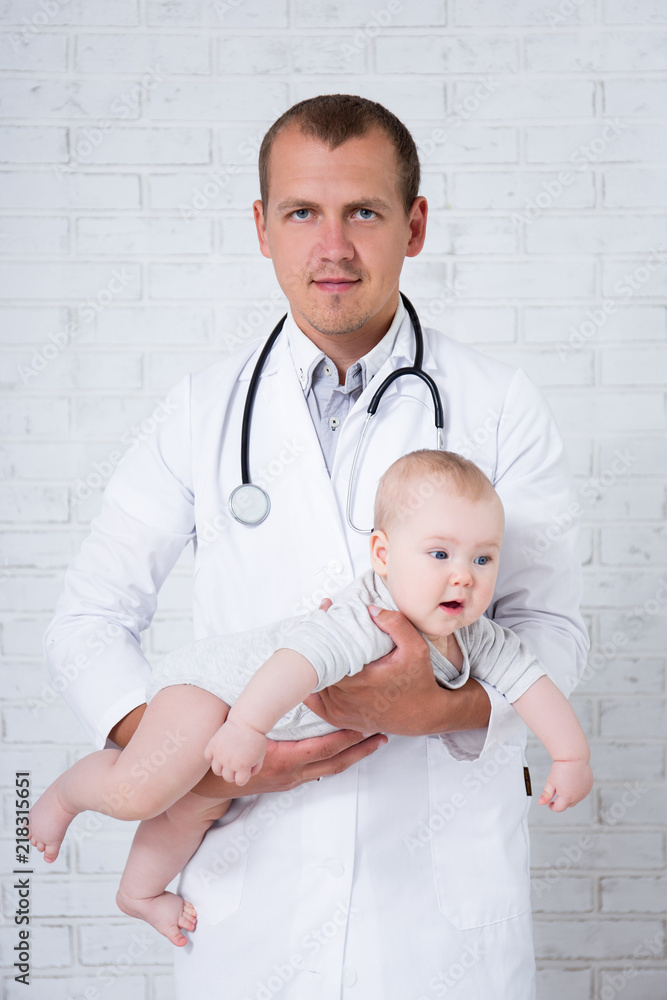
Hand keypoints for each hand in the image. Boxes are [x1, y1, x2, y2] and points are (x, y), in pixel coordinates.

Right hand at [192, 729, 387, 798]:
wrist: (206, 789)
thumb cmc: (222, 754)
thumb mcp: (238, 731)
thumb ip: (259, 712)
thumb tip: (277, 682)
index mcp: (282, 759)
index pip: (324, 748)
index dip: (347, 737)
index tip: (365, 724)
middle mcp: (290, 773)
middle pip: (335, 761)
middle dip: (361, 748)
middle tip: (383, 734)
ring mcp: (290, 780)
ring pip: (330, 768)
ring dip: (354, 755)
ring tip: (375, 742)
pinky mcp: (288, 781)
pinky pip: (318, 771)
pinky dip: (336, 759)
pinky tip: (347, 750)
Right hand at [204, 718, 267, 786]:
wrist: (248, 721)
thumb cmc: (256, 739)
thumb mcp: (260, 756)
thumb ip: (254, 769)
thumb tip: (245, 775)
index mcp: (243, 767)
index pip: (240, 782)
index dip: (244, 777)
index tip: (246, 769)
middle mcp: (230, 763)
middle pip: (227, 777)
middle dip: (234, 773)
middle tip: (237, 763)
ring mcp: (220, 754)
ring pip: (216, 770)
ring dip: (222, 767)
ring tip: (228, 759)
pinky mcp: (213, 745)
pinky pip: (208, 757)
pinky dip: (212, 757)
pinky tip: (220, 752)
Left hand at [304, 604, 445, 735]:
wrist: (422, 714)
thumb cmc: (418, 681)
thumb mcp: (416, 649)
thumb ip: (396, 625)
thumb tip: (370, 609)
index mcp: (360, 679)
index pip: (329, 651)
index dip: (325, 629)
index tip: (327, 611)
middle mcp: (345, 697)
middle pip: (318, 665)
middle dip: (319, 642)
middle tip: (321, 621)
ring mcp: (338, 709)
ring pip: (315, 680)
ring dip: (314, 661)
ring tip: (318, 639)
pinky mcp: (337, 717)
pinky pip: (313, 699)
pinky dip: (312, 683)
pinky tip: (317, 667)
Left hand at [539, 759, 593, 811]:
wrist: (574, 757)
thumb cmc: (562, 768)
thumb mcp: (551, 782)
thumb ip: (546, 795)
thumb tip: (541, 802)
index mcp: (567, 798)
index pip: (559, 808)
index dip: (553, 807)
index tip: (550, 804)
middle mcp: (577, 797)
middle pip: (568, 804)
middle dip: (562, 801)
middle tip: (557, 793)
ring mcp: (584, 792)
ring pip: (576, 798)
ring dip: (571, 795)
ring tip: (565, 784)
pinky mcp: (589, 785)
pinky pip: (583, 792)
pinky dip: (578, 790)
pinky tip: (573, 782)